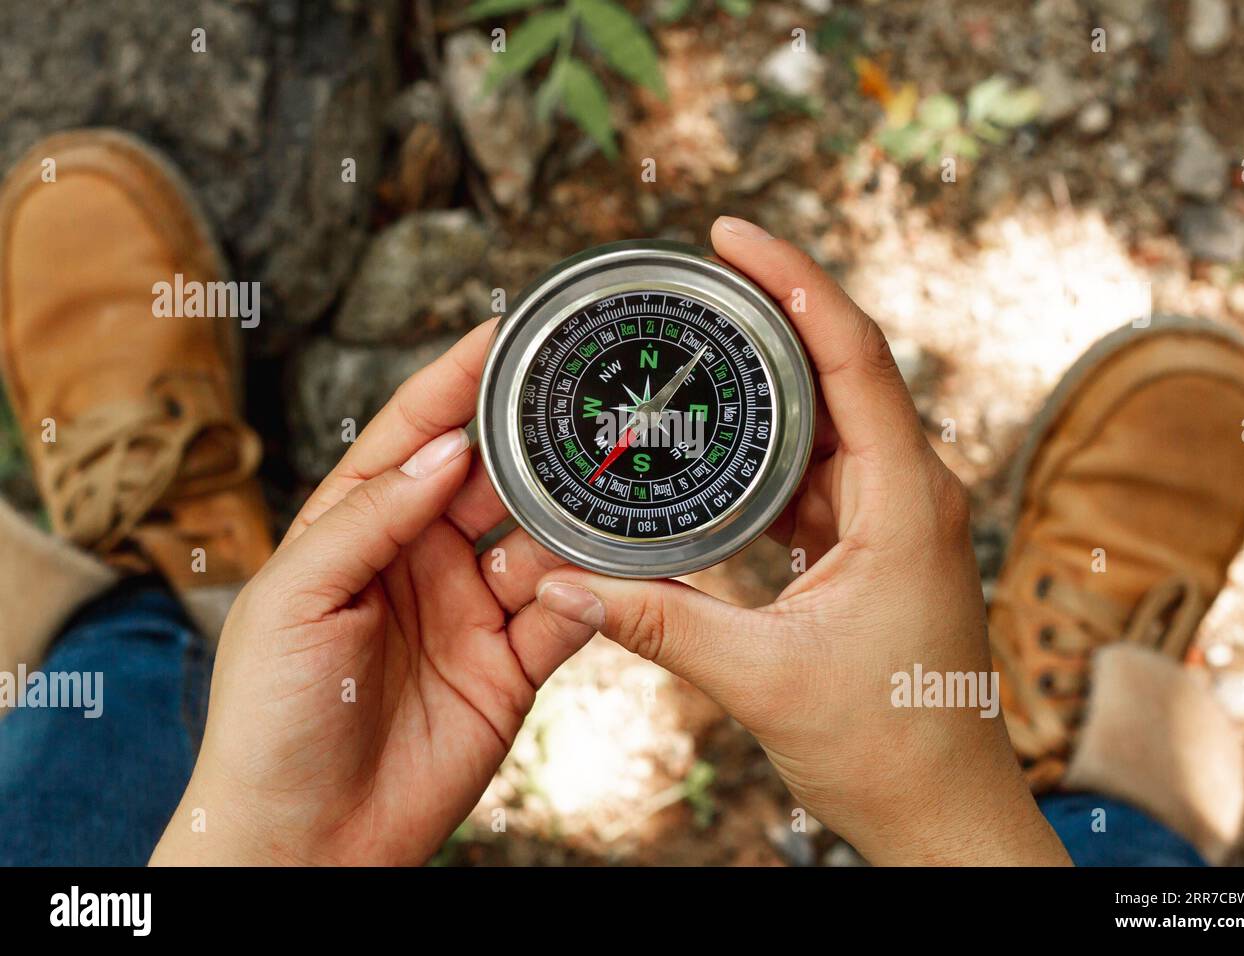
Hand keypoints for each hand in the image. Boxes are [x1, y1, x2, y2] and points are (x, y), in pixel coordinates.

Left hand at [152, 322, 594, 865]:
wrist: (305, 840)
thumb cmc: (271, 717)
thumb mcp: (297, 598)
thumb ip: (370, 519)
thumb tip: (444, 451)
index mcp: (358, 529)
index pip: (413, 437)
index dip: (457, 382)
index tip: (504, 334)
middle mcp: (420, 560)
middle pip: (489, 479)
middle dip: (529, 442)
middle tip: (579, 405)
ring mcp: (470, 611)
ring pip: (537, 541)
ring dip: (565, 519)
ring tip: (596, 495)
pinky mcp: (510, 667)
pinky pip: (563, 616)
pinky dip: (585, 596)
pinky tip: (593, 580)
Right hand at [536, 217, 1070, 864]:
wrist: (943, 811)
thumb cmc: (887, 746)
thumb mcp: (763, 680)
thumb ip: (660, 625)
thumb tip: (562, 584)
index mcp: (907, 502)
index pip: (854, 356)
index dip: (795, 281)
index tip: (732, 235)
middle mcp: (911, 492)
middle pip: (841, 367)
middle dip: (771, 311)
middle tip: (692, 274)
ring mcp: (895, 516)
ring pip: (827, 419)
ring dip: (767, 381)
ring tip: (693, 341)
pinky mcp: (873, 544)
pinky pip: (817, 472)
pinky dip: (766, 449)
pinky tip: (714, 442)